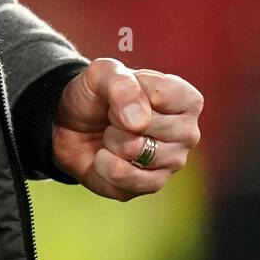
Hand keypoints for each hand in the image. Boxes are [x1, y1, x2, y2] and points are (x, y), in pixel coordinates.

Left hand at [49, 58, 202, 199]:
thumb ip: (120, 83)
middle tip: (114, 115)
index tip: (123, 90)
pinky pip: (121, 176)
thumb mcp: (101, 73)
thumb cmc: (96, 95)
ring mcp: (173, 163)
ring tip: (112, 134)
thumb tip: (139, 121)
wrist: (72, 126)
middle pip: (147, 124)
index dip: (129, 90)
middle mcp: (188, 133)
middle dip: (117, 116)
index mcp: (185, 99)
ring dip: (110, 139)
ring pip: (134, 150)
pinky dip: (102, 163)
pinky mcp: (150, 186)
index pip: (161, 94)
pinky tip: (105, 156)